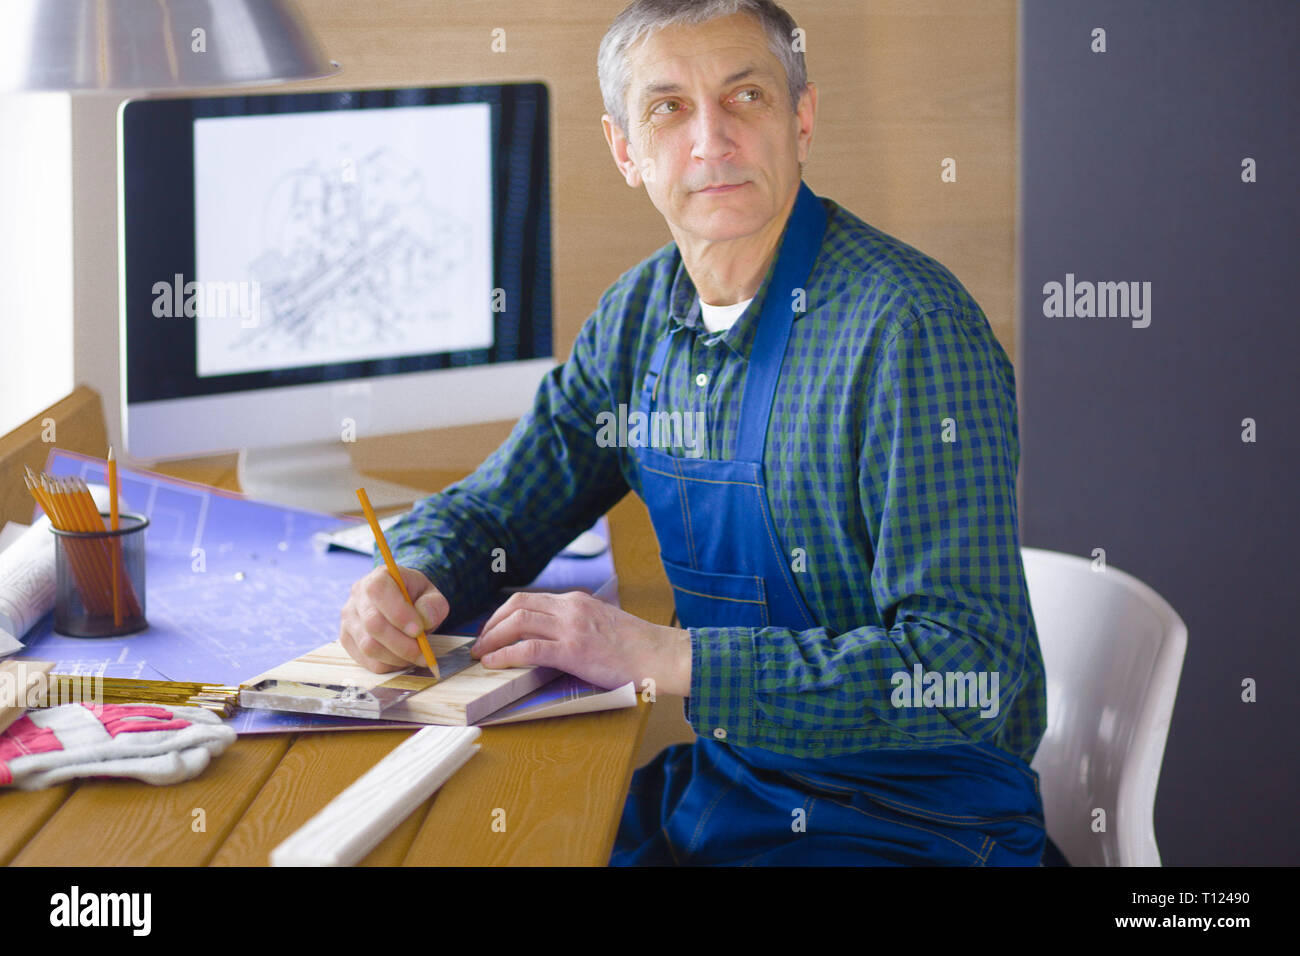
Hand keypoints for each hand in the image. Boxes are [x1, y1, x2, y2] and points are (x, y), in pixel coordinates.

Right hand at [340, 565, 450, 672]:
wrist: (402, 603)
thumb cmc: (417, 598)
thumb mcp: (432, 594)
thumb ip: (433, 605)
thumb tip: (424, 620)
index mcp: (378, 577)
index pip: (379, 591)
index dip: (398, 613)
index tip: (418, 630)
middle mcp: (358, 595)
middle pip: (373, 624)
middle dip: (402, 644)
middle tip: (424, 654)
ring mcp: (349, 618)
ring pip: (368, 646)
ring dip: (396, 657)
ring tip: (416, 657)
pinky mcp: (347, 639)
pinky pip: (365, 660)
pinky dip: (388, 665)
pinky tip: (402, 659)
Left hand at [471, 591, 691, 695]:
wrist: (661, 654)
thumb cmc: (637, 646)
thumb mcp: (602, 623)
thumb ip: (578, 624)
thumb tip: (553, 638)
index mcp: (577, 601)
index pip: (529, 599)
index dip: (503, 615)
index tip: (492, 631)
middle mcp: (571, 608)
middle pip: (516, 605)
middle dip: (491, 624)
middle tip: (479, 643)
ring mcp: (571, 627)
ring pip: (517, 622)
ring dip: (491, 638)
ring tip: (481, 655)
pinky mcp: (573, 650)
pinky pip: (528, 648)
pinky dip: (505, 654)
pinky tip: (493, 663)